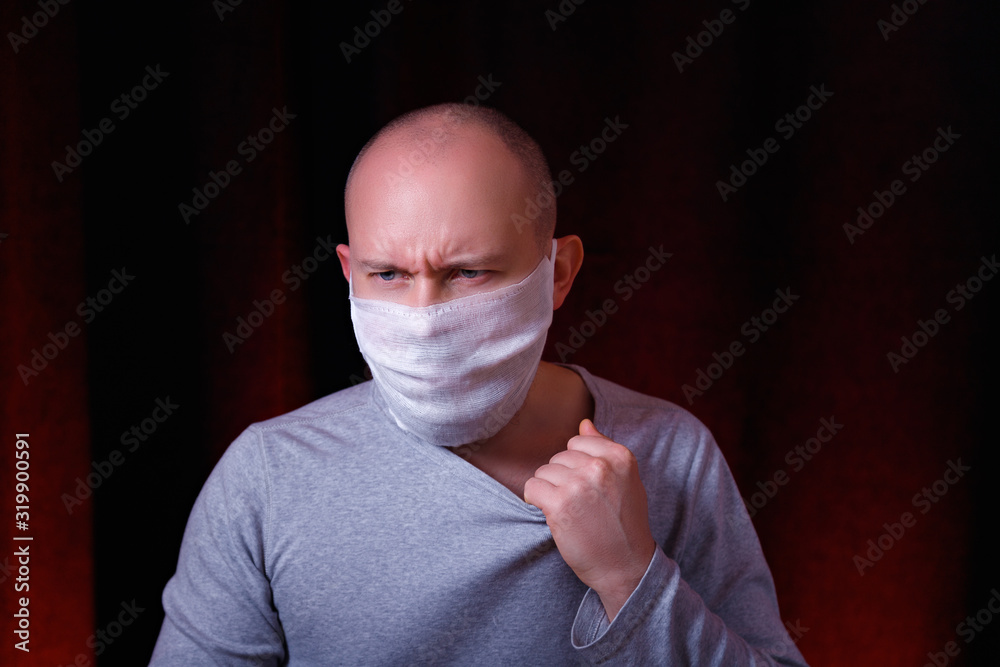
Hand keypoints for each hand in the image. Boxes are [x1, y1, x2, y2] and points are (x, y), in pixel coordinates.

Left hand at [524, 419, 655, 621]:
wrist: (625, 565)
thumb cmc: (625, 523)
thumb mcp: (627, 480)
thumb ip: (605, 449)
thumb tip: (584, 423)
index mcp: (620, 457)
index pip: (577, 443)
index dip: (576, 465)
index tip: (587, 487)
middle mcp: (599, 467)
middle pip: (558, 458)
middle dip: (562, 478)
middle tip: (579, 504)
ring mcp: (578, 485)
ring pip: (543, 472)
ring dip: (549, 490)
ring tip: (568, 510)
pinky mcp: (559, 505)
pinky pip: (532, 487)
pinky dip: (536, 500)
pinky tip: (551, 513)